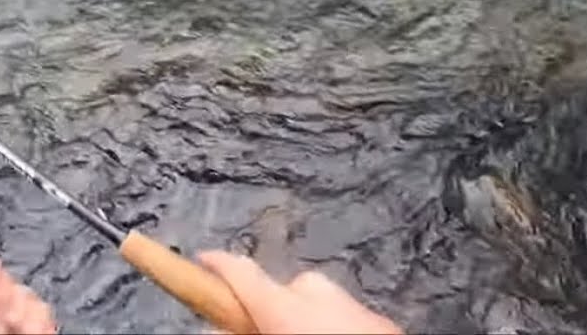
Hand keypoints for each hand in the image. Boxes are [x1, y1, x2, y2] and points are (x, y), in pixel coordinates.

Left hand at [0, 257, 56, 334]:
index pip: (0, 281)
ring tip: (24, 333)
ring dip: (34, 318)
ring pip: (40, 306)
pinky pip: (51, 321)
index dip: (2, 286)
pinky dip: (44, 327)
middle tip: (9, 322)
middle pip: (24, 291)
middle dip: (20, 304)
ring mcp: (22, 331)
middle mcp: (0, 322)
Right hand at [197, 251, 401, 333]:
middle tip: (260, 328)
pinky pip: (349, 317)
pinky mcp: (385, 324)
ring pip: (324, 303)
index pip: (242, 273)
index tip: (201, 258)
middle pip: (287, 289)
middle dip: (271, 307)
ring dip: (308, 319)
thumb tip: (214, 330)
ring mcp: (361, 310)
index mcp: (289, 310)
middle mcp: (325, 299)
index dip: (217, 265)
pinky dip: (336, 327)